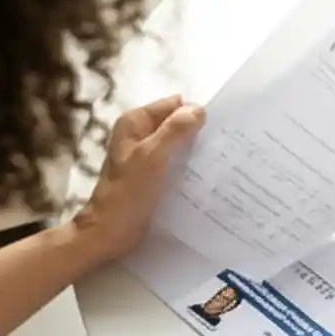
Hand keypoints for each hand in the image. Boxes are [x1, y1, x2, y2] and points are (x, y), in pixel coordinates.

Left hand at [72, 94, 204, 262]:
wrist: (110, 230)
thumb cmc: (128, 192)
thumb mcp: (152, 156)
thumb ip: (174, 130)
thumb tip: (199, 110)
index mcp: (135, 122)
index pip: (174, 105)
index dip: (195, 114)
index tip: (218, 131)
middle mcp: (140, 133)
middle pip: (177, 123)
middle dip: (199, 133)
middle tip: (224, 148)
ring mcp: (146, 155)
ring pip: (178, 144)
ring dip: (196, 151)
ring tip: (220, 162)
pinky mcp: (153, 174)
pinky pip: (176, 162)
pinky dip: (189, 166)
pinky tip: (206, 177)